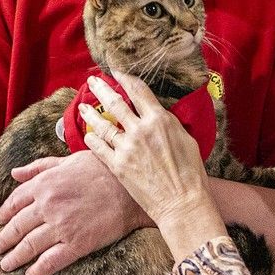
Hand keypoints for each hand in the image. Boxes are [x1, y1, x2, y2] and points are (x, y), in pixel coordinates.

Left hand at [0, 150, 151, 274]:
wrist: (132, 189)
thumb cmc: (104, 170)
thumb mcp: (70, 160)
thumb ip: (40, 167)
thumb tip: (15, 173)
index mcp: (45, 184)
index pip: (14, 202)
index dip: (4, 214)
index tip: (1, 221)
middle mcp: (48, 205)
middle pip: (17, 227)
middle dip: (3, 240)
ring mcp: (61, 226)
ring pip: (29, 246)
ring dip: (14, 258)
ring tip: (7, 265)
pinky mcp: (77, 244)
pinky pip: (51, 261)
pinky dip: (37, 270)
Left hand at [81, 73, 225, 260]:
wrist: (182, 202)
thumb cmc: (191, 174)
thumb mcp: (187, 140)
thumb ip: (169, 125)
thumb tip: (158, 116)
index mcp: (160, 120)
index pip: (138, 91)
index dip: (125, 78)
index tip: (116, 71)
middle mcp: (140, 130)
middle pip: (115, 103)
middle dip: (102, 89)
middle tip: (91, 82)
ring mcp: (127, 148)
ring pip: (102, 124)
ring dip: (90, 114)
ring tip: (82, 107)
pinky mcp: (118, 166)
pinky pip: (99, 147)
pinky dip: (92, 139)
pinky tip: (88, 134)